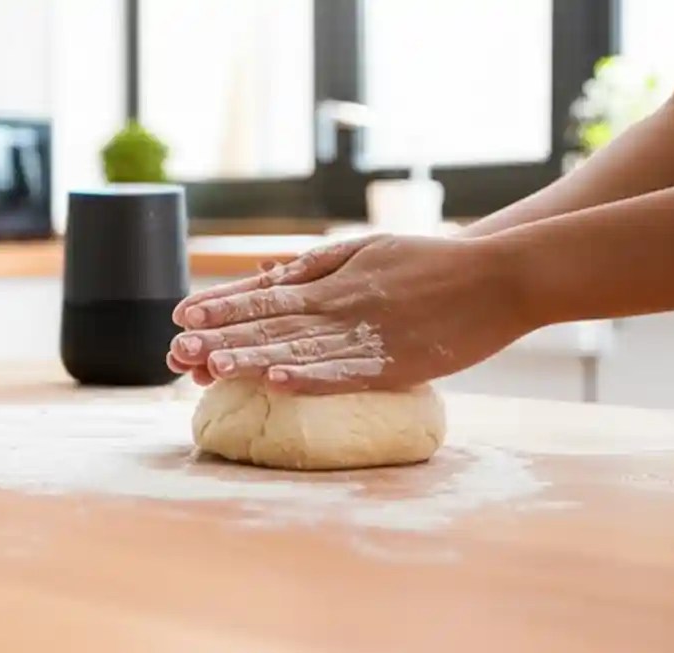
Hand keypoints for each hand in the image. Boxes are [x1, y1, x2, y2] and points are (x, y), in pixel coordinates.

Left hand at [166, 234, 530, 392]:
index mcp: (331, 283)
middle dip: (220, 338)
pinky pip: (346, 374)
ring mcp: (365, 336)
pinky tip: (279, 383)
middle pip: (270, 327)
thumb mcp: (367, 250)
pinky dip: (311, 378)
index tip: (179, 315)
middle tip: (176, 350)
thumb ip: (317, 265)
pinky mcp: (394, 364)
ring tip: (211, 367)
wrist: (497, 276)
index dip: (220, 307)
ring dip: (253, 359)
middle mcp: (340, 307)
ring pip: (298, 350)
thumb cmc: (429, 263)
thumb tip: (268, 275)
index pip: (263, 297)